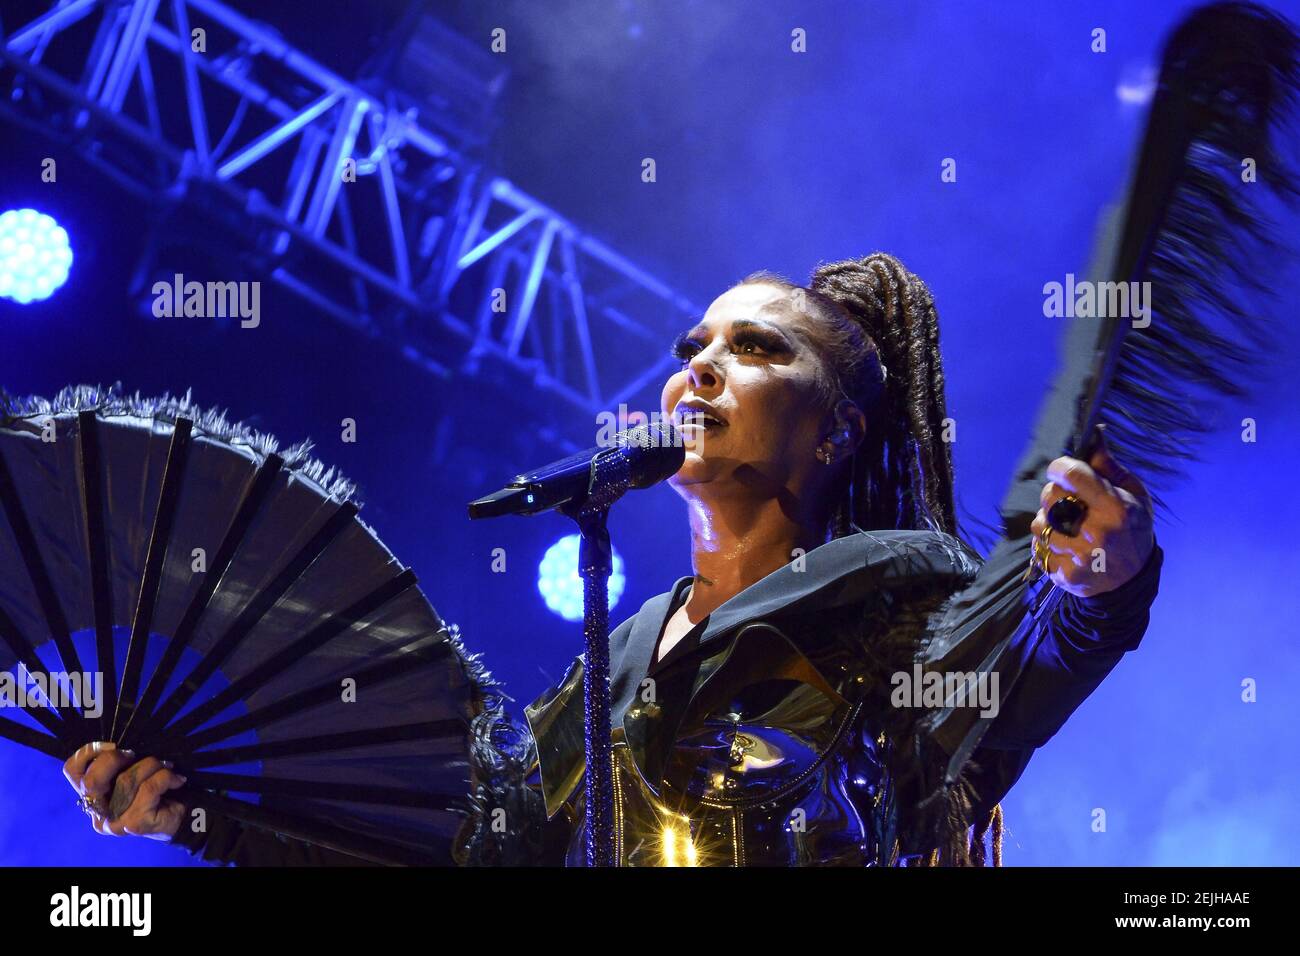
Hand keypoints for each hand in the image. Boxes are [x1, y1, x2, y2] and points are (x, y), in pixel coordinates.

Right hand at [63, 742, 187, 840]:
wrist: (183, 816)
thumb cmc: (155, 788)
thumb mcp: (132, 770)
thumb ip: (119, 762)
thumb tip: (120, 745)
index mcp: (92, 795)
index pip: (72, 770)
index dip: (89, 751)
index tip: (114, 744)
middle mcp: (97, 811)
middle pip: (91, 781)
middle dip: (115, 759)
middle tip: (135, 755)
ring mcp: (114, 821)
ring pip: (126, 780)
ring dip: (152, 765)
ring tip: (166, 766)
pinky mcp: (135, 823)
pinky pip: (149, 788)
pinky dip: (167, 777)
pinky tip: (177, 781)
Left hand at [1031, 429, 1154, 597]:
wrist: (1131, 580)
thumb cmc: (1133, 528)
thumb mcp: (1133, 495)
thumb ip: (1109, 466)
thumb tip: (1095, 432)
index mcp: (1115, 509)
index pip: (1072, 475)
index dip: (1060, 467)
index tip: (1061, 468)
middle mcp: (1095, 533)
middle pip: (1050, 496)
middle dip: (1055, 493)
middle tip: (1069, 500)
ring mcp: (1077, 556)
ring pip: (1039, 522)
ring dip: (1048, 519)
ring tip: (1067, 524)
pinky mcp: (1062, 573)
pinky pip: (1038, 546)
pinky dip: (1046, 541)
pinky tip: (1064, 543)